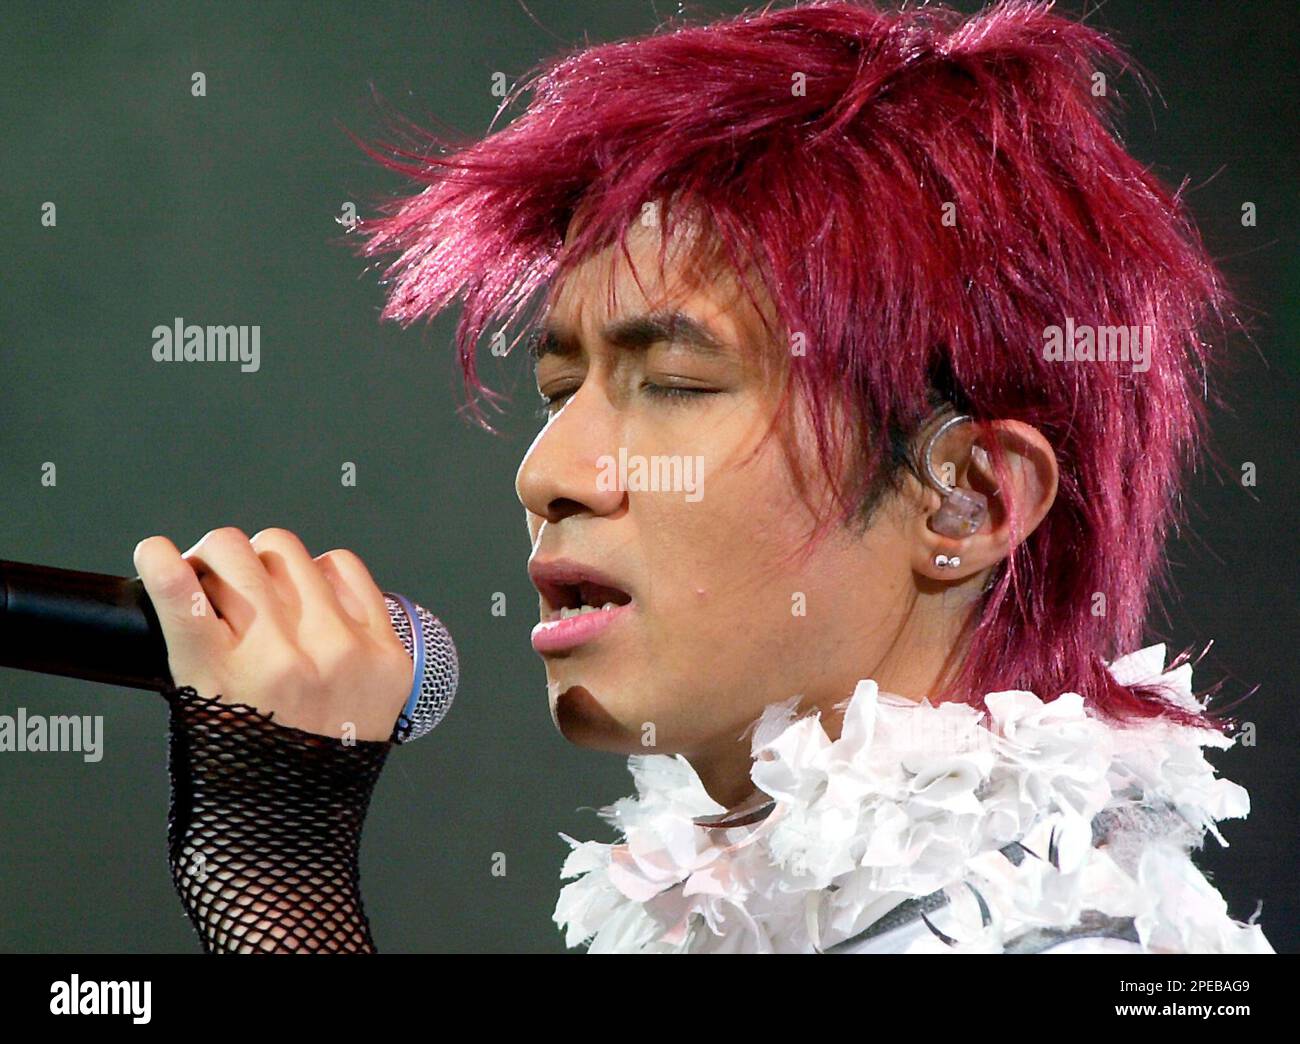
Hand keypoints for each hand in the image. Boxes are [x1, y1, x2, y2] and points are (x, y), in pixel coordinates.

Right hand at [133, 527, 411, 741]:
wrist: (302, 825)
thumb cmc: (243, 767)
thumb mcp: (196, 708)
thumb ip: (198, 642)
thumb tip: (201, 577)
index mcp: (220, 679)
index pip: (179, 589)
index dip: (158, 560)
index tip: (157, 555)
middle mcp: (282, 659)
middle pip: (233, 552)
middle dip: (214, 559)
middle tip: (218, 580)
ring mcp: (340, 652)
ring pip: (287, 551)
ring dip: (266, 565)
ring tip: (268, 595)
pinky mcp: (383, 653)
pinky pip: (344, 568)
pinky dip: (321, 576)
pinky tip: (314, 600)